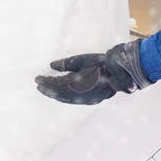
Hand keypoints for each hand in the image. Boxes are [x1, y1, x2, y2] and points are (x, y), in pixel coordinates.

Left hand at [35, 38, 151, 104]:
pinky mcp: (93, 100)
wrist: (124, 71)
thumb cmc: (103, 62)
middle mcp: (82, 94)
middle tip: (38, 85)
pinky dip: (65, 97)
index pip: (57, 85)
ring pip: (67, 99)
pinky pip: (74, 101)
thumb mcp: (83, 59)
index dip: (46, 83)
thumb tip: (51, 66)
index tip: (37, 79)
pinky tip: (61, 94)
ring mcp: (88, 99)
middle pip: (60, 95)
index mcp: (78, 84)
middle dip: (48, 90)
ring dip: (56, 95)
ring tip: (46, 90)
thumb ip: (66, 64)